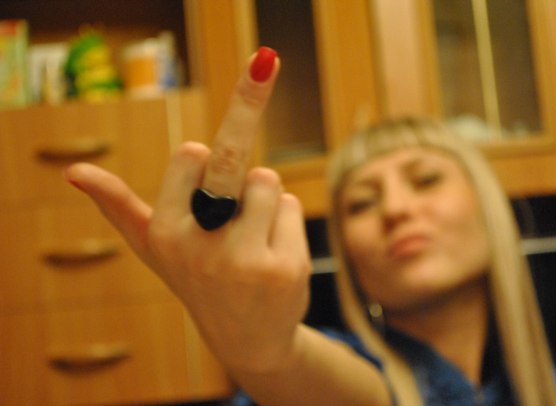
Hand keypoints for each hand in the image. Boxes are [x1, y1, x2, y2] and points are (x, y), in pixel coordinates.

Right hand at [64, 48, 311, 374]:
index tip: (206, 183)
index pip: (192, 154)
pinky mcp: (284, 268)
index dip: (205, 163)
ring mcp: (245, 260)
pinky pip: (291, 207)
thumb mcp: (153, 247)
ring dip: (265, 201)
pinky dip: (286, 223)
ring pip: (267, 181)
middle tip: (246, 148)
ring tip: (252, 240)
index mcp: (165, 234)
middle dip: (241, 155)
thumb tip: (74, 173)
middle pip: (233, 160)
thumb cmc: (197, 278)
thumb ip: (118, 207)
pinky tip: (274, 259)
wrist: (247, 338)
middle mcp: (201, 248)